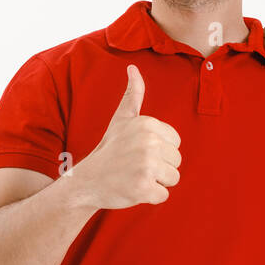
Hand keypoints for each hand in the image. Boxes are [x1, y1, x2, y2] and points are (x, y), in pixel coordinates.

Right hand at [73, 64, 181, 209]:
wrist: (86, 180)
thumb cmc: (109, 149)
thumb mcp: (121, 119)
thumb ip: (133, 95)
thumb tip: (133, 68)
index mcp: (148, 124)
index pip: (176, 144)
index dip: (160, 151)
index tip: (138, 151)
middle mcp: (148, 142)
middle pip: (177, 162)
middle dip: (159, 168)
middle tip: (135, 166)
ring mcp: (146, 166)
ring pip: (173, 179)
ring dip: (156, 182)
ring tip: (135, 176)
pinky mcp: (143, 187)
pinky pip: (163, 196)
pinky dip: (150, 197)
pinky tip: (132, 189)